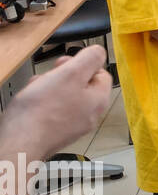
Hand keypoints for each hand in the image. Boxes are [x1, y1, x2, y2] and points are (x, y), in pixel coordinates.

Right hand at [0, 46, 112, 161]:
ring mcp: (72, 126)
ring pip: (63, 97)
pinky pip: (52, 111)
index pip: (101, 74)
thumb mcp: (71, 74)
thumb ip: (89, 59)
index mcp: (99, 100)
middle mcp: (89, 115)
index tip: (67, 62)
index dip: (84, 64)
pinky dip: (41, 103)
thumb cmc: (43, 110)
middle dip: (62, 76)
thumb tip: (99, 52)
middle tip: (49, 76)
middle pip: (80, 85)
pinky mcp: (54, 132)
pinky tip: (30, 104)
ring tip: (35, 90)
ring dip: (49, 88)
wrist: (20, 142)